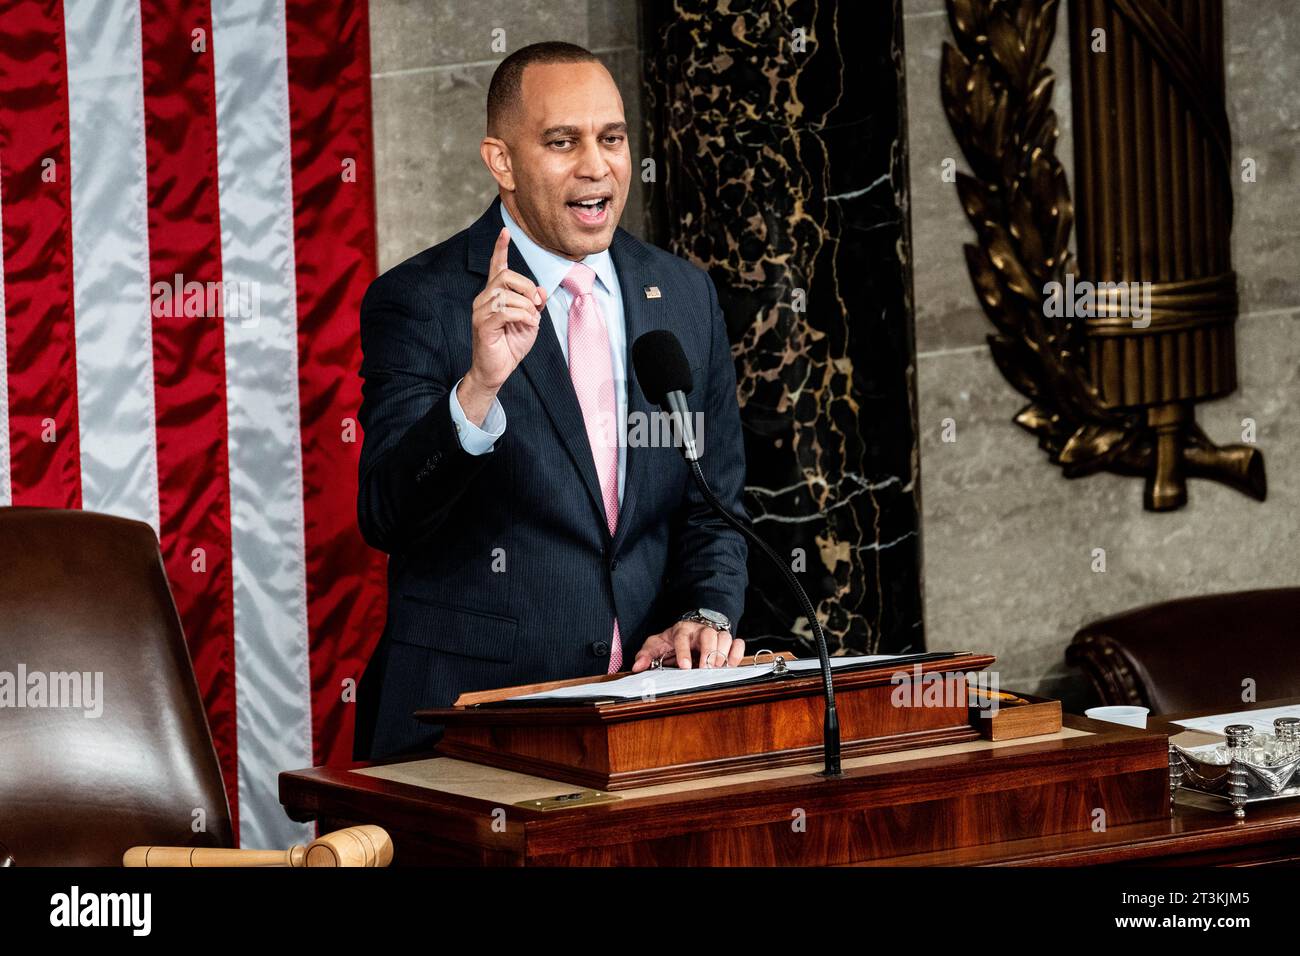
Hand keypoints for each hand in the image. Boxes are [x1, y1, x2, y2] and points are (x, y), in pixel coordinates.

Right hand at [459, 227, 546, 423]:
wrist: (496, 371)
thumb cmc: (510, 345)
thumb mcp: (530, 321)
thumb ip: (535, 304)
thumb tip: (541, 291)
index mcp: (494, 295)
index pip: (497, 267)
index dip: (500, 249)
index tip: (505, 231)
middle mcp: (484, 299)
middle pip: (506, 277)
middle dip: (527, 287)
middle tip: (536, 304)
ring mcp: (480, 311)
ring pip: (507, 295)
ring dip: (527, 307)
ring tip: (531, 320)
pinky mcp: (482, 325)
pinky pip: (505, 311)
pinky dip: (523, 316)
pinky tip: (528, 325)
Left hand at [631, 621, 744, 671]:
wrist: (692, 628)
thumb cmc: (674, 639)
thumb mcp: (657, 644)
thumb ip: (646, 654)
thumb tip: (637, 666)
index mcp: (681, 630)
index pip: (682, 637)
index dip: (684, 652)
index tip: (685, 666)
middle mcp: (700, 630)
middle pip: (709, 635)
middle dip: (709, 652)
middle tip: (706, 669)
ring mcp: (715, 634)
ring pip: (725, 637)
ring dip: (723, 653)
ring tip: (718, 668)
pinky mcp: (727, 641)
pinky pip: (737, 643)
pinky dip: (737, 653)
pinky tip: (731, 664)